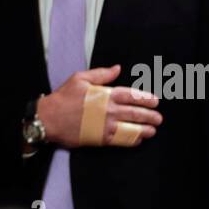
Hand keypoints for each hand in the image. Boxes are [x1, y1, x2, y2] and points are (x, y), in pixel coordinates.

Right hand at [37, 65, 161, 147]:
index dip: (145, 99)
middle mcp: (109, 110)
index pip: (131, 96)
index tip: (155, 102)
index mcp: (105, 94)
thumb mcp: (80, 78)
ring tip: (153, 130)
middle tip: (158, 118)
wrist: (50, 118)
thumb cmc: (64, 97)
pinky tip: (138, 139)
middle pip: (135, 113)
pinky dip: (132, 140)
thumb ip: (101, 74)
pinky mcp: (101, 139)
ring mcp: (106, 126)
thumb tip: (117, 68)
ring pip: (132, 128)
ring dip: (144, 129)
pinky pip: (121, 140)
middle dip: (150, 115)